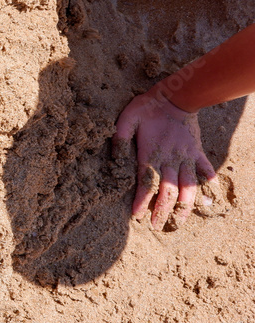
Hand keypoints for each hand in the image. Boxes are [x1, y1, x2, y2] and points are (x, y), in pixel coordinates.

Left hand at [114, 88, 216, 229]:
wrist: (176, 96)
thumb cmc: (147, 107)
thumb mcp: (126, 119)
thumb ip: (120, 137)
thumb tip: (114, 157)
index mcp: (150, 153)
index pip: (146, 183)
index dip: (141, 201)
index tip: (136, 216)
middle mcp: (170, 159)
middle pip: (168, 191)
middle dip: (161, 211)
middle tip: (156, 226)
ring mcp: (186, 157)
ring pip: (187, 187)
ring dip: (183, 206)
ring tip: (178, 222)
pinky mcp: (197, 152)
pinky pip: (205, 171)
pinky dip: (208, 184)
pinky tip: (208, 199)